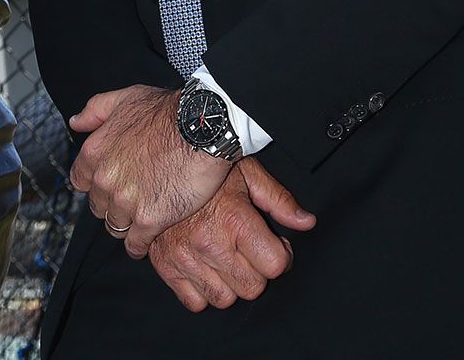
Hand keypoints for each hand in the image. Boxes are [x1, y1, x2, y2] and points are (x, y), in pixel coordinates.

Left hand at [68, 85, 227, 247]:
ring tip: (143, 216)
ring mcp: (125, 202)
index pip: (79, 181)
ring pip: (115, 227)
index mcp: (95, 152)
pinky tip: (150, 237)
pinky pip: (135, 245)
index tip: (109, 184)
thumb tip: (75, 122)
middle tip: (131, 199)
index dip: (94, 183)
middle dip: (112, 204)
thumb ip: (95, 110)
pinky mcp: (149, 220)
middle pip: (98, 207)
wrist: (199, 128)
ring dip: (127, 224)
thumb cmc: (166, 112)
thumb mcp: (124, 99)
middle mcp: (105, 180)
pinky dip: (140, 244)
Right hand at [148, 157, 314, 311]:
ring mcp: (184, 257)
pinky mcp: (165, 266)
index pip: (275, 265)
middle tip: (246, 249)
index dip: (280, 255)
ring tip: (224, 257)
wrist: (156, 161)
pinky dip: (201, 290)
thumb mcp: (246, 171)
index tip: (273, 245)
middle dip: (255, 271)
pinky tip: (203, 266)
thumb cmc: (205, 165)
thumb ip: (278, 199)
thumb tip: (307, 222)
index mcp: (234, 218)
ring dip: (229, 283)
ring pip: (225, 300)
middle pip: (252, 288)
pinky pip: (195, 303)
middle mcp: (209, 241)